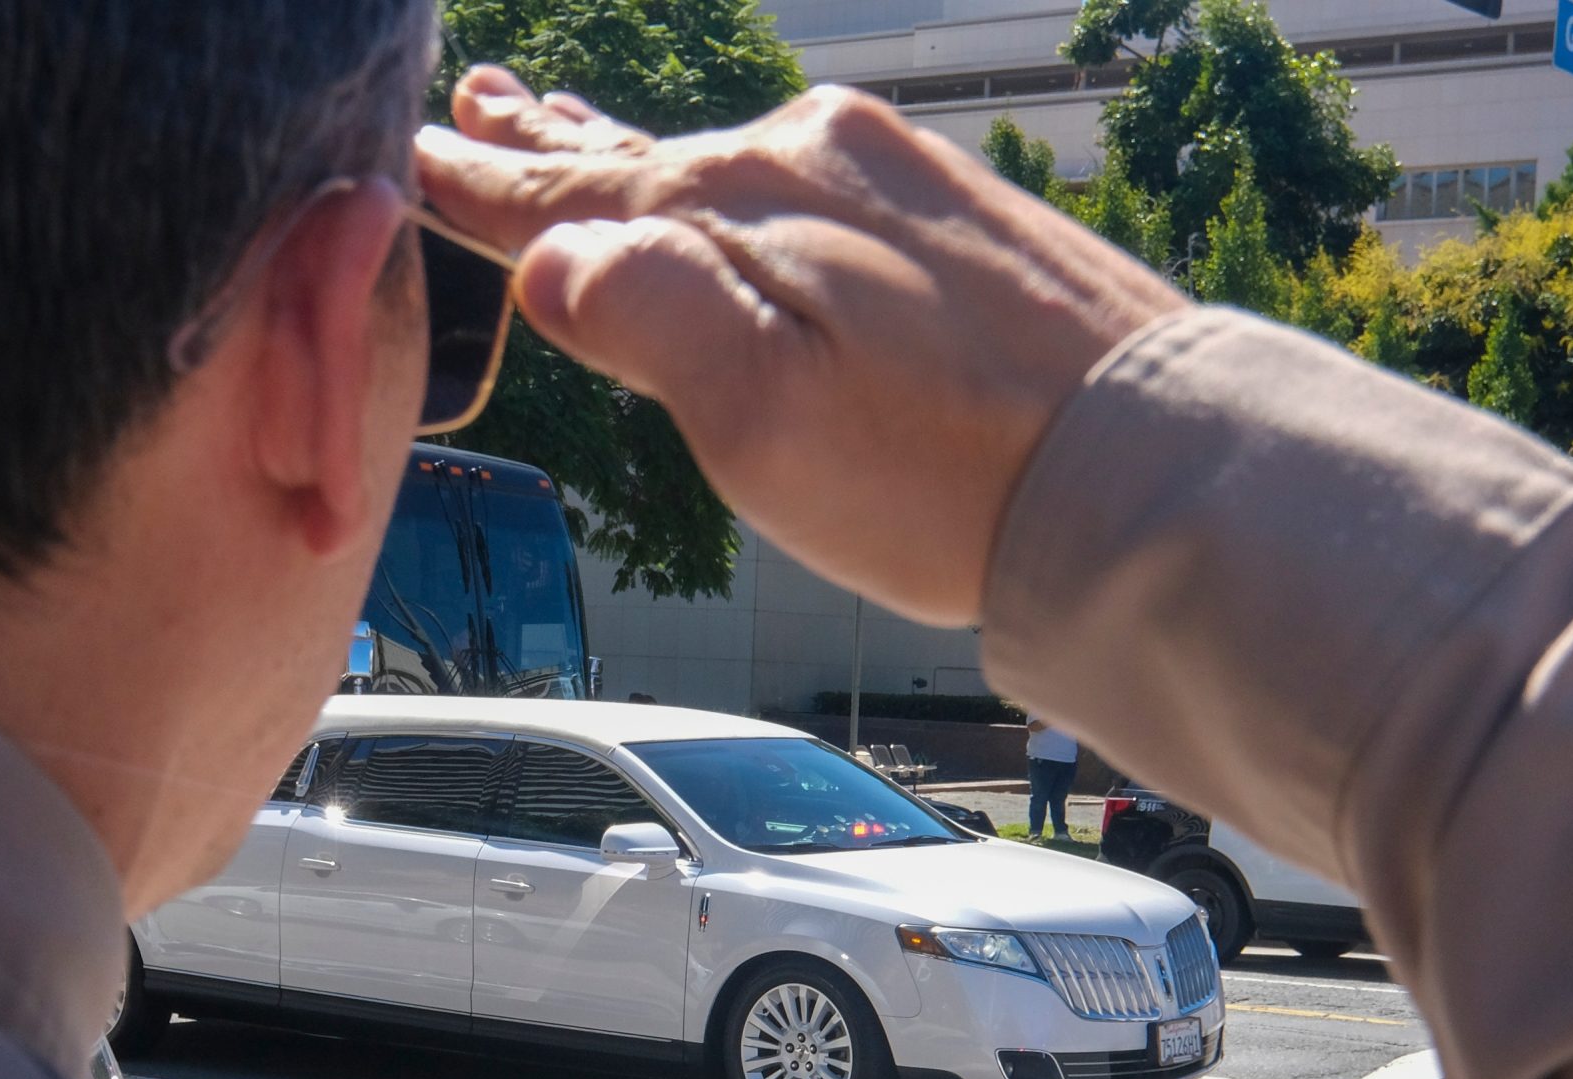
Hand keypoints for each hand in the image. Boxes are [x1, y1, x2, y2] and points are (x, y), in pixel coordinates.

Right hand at [417, 69, 1189, 626]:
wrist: (1150, 480)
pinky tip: (733, 185)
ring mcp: (898, 180)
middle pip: (652, 157)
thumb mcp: (761, 418)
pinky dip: (739, 184)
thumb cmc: (944, 478)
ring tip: (575, 125)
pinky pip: (808, 183)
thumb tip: (556, 256)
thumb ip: (647, 317)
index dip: (491, 186)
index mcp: (750, 203)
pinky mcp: (960, 220)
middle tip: (486, 104)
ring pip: (729, 163)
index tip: (422, 148)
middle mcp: (820, 158)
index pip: (581, 195)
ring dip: (645, 153)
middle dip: (559, 143)